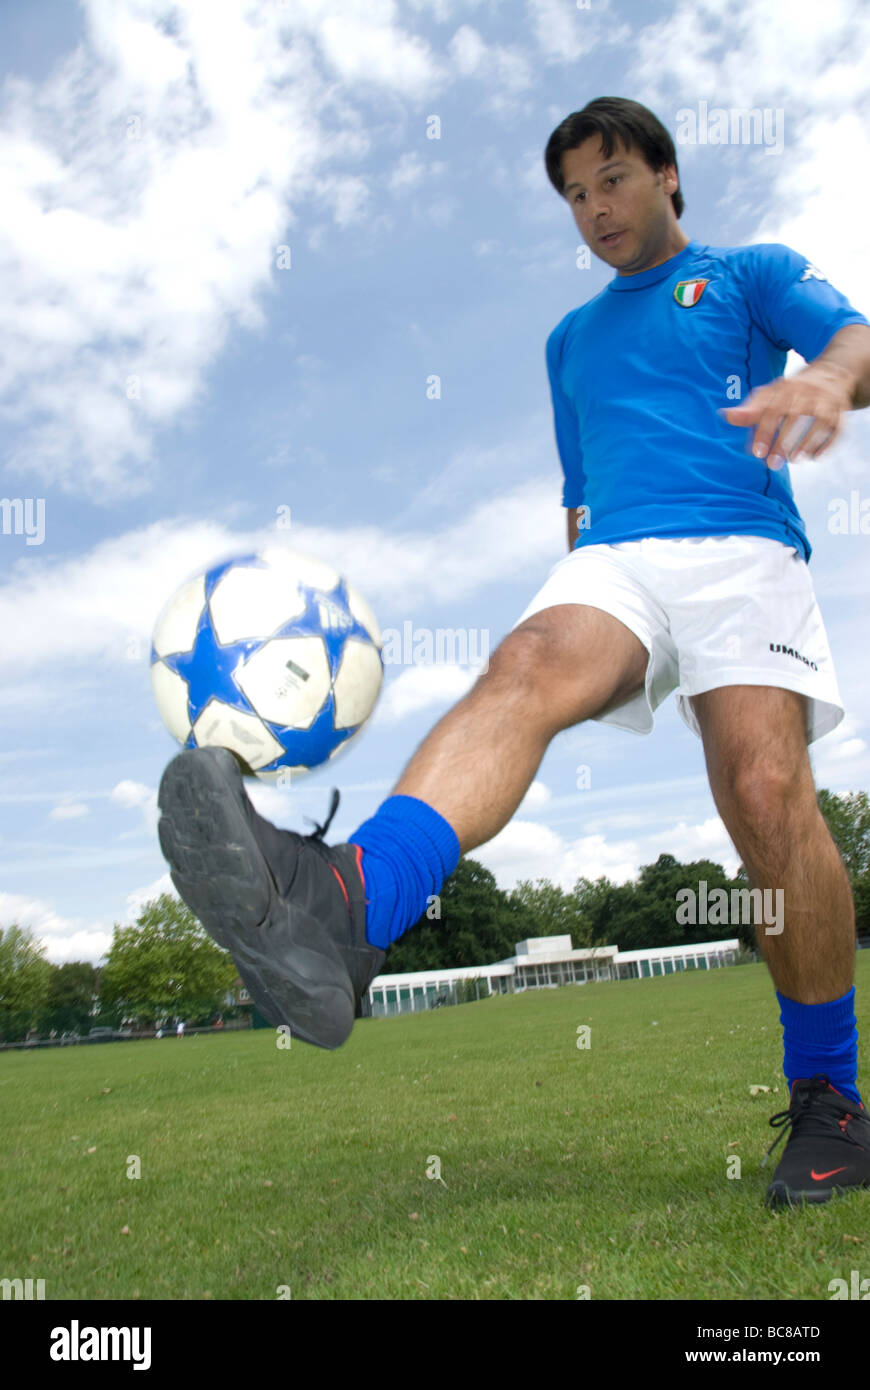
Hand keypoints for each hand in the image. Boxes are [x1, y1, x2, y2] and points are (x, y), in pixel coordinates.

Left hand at [722, 361, 854, 468]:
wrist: (832, 372)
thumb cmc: (793, 391)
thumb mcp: (771, 395)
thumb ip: (751, 410)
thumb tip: (725, 416)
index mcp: (786, 388)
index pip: (773, 410)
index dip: (764, 432)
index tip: (757, 453)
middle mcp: (808, 391)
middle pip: (796, 416)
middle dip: (784, 442)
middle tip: (772, 464)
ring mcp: (827, 400)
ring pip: (820, 420)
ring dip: (807, 442)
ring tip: (794, 460)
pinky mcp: (842, 410)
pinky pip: (838, 426)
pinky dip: (828, 443)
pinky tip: (815, 458)